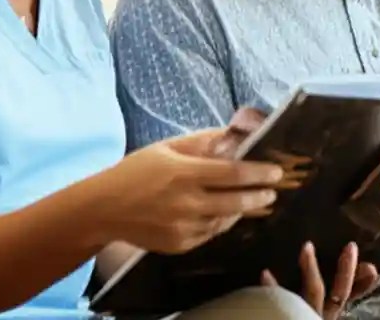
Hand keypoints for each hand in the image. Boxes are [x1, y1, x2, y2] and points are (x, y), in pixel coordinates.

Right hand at [97, 128, 283, 253]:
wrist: (104, 209)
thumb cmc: (136, 171)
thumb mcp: (166, 148)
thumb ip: (201, 142)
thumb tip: (232, 134)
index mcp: (184, 173)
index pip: (232, 174)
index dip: (258, 173)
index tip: (275, 171)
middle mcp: (186, 203)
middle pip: (236, 202)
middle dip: (260, 196)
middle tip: (273, 191)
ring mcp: (183, 227)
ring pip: (225, 221)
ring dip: (242, 211)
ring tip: (254, 201)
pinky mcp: (179, 245)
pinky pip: (210, 234)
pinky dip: (221, 223)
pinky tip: (226, 214)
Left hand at [262, 241, 378, 319]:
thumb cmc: (303, 317)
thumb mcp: (323, 312)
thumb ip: (338, 299)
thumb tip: (364, 278)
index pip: (347, 299)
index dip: (360, 284)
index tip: (371, 267)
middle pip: (338, 294)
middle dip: (346, 271)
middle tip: (350, 247)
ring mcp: (302, 318)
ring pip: (311, 292)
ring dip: (310, 269)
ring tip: (307, 247)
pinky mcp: (286, 318)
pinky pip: (277, 305)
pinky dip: (273, 289)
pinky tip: (265, 273)